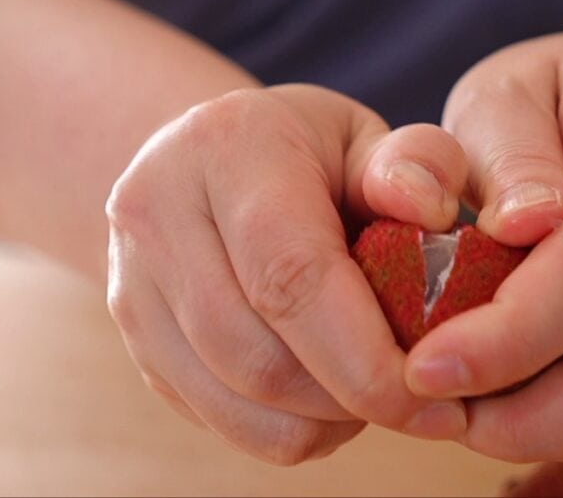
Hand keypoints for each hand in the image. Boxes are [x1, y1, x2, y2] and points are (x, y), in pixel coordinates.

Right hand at [105, 84, 469, 463]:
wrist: (204, 159)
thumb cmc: (307, 152)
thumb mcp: (370, 135)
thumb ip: (418, 160)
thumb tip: (431, 209)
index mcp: (225, 147)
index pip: (290, 277)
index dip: (363, 358)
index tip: (430, 398)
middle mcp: (157, 212)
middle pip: (258, 357)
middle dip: (353, 398)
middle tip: (421, 398)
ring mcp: (132, 283)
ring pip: (238, 401)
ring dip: (325, 417)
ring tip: (374, 383)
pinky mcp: (136, 340)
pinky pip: (221, 420)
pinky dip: (290, 427)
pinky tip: (328, 391)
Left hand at [404, 33, 562, 461]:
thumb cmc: (555, 96)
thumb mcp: (508, 91)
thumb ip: (505, 152)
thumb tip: (519, 228)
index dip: (513, 332)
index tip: (425, 369)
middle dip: (538, 412)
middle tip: (444, 419)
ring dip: (554, 426)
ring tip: (467, 419)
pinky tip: (510, 406)